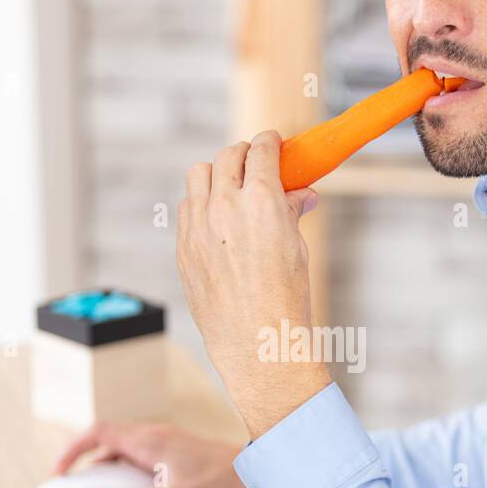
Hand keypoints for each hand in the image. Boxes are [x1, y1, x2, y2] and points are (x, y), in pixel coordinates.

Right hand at [51, 421, 252, 487]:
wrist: (254, 473)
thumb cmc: (219, 485)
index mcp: (148, 441)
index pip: (97, 432)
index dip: (72, 449)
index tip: (59, 472)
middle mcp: (153, 434)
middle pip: (105, 440)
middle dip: (83, 462)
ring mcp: (163, 439)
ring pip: (121, 447)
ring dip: (105, 468)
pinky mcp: (173, 448)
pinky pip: (137, 453)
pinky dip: (123, 469)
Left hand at [177, 130, 331, 438]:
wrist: (258, 345)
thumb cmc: (287, 299)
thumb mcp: (298, 248)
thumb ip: (293, 212)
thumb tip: (303, 194)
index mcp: (260, 201)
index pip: (261, 150)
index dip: (270, 142)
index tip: (274, 143)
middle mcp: (224, 208)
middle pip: (227, 157)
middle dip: (244, 154)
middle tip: (255, 164)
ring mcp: (197, 229)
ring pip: (198, 176)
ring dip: (217, 173)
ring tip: (232, 188)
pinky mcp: (183, 249)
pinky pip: (187, 209)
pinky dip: (201, 203)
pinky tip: (217, 219)